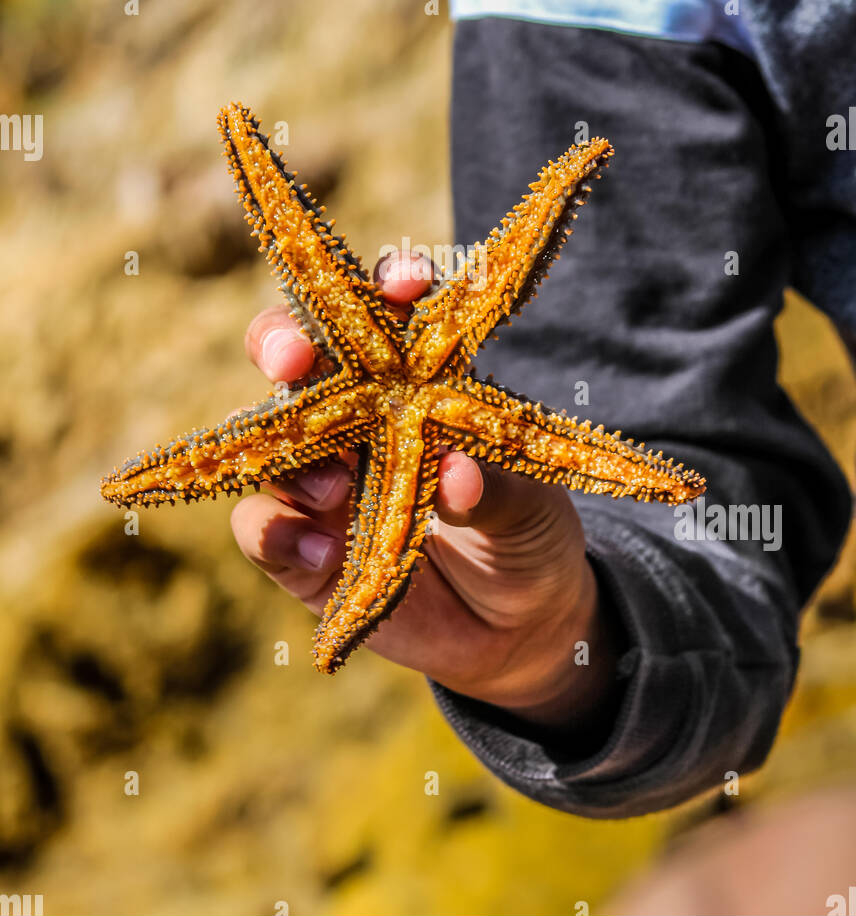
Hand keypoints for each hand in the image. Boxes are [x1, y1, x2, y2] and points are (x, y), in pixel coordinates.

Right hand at [230, 254, 625, 738]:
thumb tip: (456, 474)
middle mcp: (358, 419)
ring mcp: (323, 481)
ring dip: (289, 456)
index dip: (389, 285)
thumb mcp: (533, 514)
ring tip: (332, 489)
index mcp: (419, 385)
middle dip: (282, 340)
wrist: (516, 631)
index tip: (405, 283)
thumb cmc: (529, 540)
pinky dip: (277, 534)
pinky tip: (320, 554)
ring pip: (268, 440)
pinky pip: (261, 528)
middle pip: (298, 357)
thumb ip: (499, 492)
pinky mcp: (302, 549)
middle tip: (293, 357)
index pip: (391, 316)